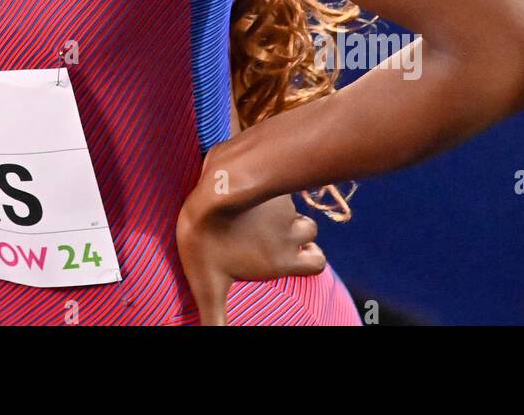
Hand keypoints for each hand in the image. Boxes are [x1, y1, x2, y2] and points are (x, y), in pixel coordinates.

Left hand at [175, 140, 326, 325]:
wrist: (210, 193)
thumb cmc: (206, 243)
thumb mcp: (207, 289)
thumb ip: (215, 321)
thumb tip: (213, 342)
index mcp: (282, 259)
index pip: (318, 263)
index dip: (309, 259)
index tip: (294, 256)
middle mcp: (291, 233)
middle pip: (310, 233)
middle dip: (299, 233)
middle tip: (272, 233)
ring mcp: (284, 206)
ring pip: (295, 209)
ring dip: (283, 212)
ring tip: (256, 213)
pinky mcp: (272, 182)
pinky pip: (280, 186)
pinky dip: (270, 190)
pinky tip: (248, 193)